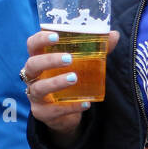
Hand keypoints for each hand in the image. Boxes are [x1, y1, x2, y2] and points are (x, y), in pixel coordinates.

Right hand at [21, 29, 120, 147]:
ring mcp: (35, 95)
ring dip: (56, 82)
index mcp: (39, 59)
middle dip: (49, 60)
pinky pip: (53, 110)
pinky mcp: (41, 112)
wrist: (64, 113)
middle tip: (69, 58)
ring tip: (74, 78)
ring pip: (39, 88)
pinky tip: (85, 103)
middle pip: (33, 64)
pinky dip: (71, 107)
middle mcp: (33, 76)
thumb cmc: (68, 79)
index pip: (32, 45)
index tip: (56, 36)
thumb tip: (114, 35)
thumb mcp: (81, 64)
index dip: (41, 39)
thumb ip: (95, 49)